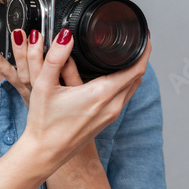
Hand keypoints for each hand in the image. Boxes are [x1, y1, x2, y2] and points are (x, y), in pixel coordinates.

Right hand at [0, 28, 150, 171]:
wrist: (44, 154)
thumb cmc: (43, 124)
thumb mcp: (43, 85)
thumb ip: (55, 58)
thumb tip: (66, 35)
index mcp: (101, 94)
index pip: (136, 68)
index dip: (144, 50)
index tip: (145, 35)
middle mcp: (111, 106)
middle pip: (137, 77)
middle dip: (140, 56)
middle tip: (137, 39)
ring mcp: (111, 115)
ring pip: (132, 88)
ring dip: (134, 70)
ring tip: (128, 53)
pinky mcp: (106, 121)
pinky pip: (124, 97)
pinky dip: (126, 82)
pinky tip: (116, 75)